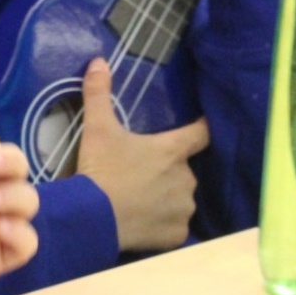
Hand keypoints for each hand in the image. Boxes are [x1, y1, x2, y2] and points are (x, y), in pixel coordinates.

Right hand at [75, 58, 210, 251]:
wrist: (93, 218)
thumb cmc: (101, 169)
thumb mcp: (97, 129)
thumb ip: (99, 94)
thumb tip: (98, 60)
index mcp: (172, 151)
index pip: (201, 133)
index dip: (202, 128)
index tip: (201, 126)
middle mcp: (186, 178)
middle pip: (184, 169)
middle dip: (168, 171)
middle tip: (141, 174)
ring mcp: (183, 208)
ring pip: (180, 199)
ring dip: (167, 198)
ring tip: (140, 200)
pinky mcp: (176, 234)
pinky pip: (174, 226)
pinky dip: (162, 224)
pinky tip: (143, 221)